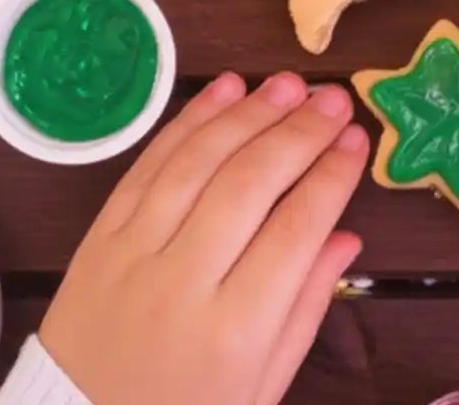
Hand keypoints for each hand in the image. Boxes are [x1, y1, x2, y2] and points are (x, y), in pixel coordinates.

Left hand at [38, 72, 368, 404]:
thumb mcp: (263, 384)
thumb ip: (306, 309)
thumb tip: (345, 236)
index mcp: (235, 330)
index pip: (296, 230)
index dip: (333, 176)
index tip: (359, 139)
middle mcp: (183, 282)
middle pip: (249, 185)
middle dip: (299, 132)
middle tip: (335, 98)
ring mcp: (133, 254)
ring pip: (197, 164)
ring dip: (247, 114)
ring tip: (289, 84)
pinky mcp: (99, 237)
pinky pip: (148, 166)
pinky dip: (189, 123)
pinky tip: (226, 91)